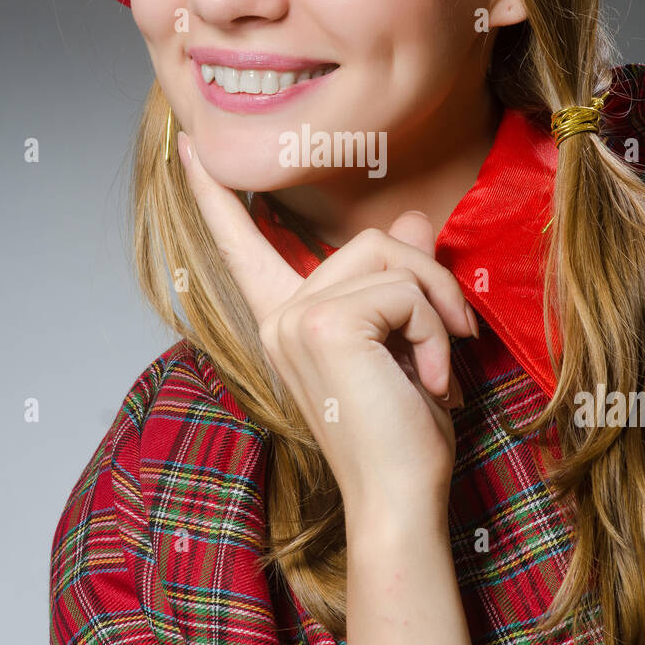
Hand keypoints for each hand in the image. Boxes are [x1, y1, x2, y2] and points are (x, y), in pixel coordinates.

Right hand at [176, 131, 478, 525]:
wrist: (398, 500)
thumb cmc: (400, 434)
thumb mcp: (404, 343)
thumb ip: (400, 279)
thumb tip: (414, 219)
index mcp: (285, 320)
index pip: (243, 245)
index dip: (215, 194)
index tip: (189, 143)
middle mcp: (280, 315)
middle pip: (371, 240)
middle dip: (429, 282)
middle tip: (454, 338)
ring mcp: (296, 319)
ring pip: (392, 256)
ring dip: (437, 307)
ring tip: (440, 367)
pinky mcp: (326, 324)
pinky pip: (404, 290)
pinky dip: (435, 331)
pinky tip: (430, 382)